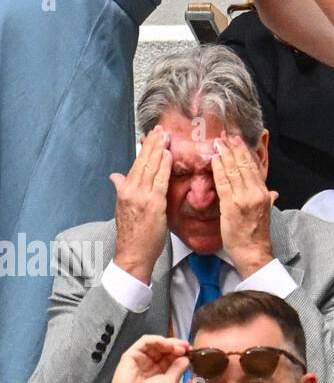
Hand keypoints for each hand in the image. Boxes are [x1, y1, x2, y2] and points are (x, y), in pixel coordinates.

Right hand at [94, 335, 189, 382]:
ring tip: (179, 347)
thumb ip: (178, 368)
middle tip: (187, 347)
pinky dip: (158, 340)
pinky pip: (145, 341)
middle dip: (177, 345)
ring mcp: (140, 357)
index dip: (182, 352)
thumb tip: (186, 358)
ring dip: (169, 342)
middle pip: (165, 347)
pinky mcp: (131, 354)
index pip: (171, 355)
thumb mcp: (169, 382)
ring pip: (156, 343)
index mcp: (158, 370)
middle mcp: (149, 362)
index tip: (191, 351)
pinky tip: (167, 344)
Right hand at [110, 126, 172, 282]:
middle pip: (143, 161)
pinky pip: (160, 181)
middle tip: (161, 128)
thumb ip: (122, 188)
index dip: (145, 148)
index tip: (152, 135)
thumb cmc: (132, 233)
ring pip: (151, 167)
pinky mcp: (153, 204)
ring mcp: (141, 196)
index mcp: (124, 190)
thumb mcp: (123, 207)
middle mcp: (131, 190)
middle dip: (153, 143)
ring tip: (166, 135)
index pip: (137, 163)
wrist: (132, 254)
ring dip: (159, 149)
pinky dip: (164, 166)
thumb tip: (115, 176)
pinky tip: (169, 154)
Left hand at [211, 134, 275, 279]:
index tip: (237, 142)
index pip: (254, 167)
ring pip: (233, 171)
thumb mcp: (266, 212)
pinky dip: (218, 169)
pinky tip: (214, 160)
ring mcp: (244, 198)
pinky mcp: (231, 205)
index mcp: (264, 193)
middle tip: (225, 135)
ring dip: (224, 155)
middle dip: (234, 149)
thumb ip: (268, 199)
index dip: (244, 153)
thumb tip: (273, 193)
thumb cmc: (256, 235)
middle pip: (244, 165)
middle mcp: (255, 193)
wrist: (253, 251)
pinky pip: (223, 183)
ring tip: (218, 143)